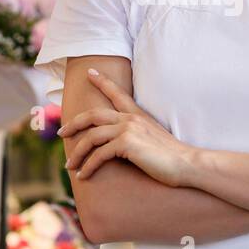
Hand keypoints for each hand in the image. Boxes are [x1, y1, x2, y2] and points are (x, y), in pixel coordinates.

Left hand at [59, 68, 200, 187]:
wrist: (187, 163)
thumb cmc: (172, 156)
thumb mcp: (152, 139)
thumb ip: (136, 136)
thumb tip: (120, 144)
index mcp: (137, 115)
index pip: (117, 93)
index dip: (102, 82)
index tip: (90, 73)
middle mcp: (130, 118)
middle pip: (93, 115)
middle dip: (74, 124)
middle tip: (61, 133)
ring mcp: (128, 129)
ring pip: (91, 137)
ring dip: (77, 153)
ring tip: (70, 166)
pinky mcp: (126, 144)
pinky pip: (99, 154)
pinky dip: (88, 166)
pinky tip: (84, 175)